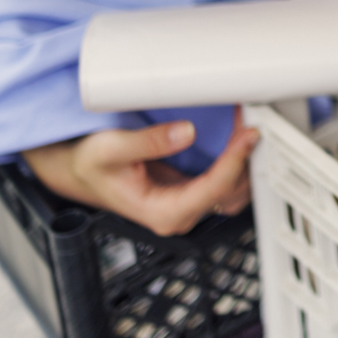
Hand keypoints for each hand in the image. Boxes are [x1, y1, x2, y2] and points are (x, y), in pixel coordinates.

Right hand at [23, 108, 260, 236]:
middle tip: (256, 124)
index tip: (248, 137)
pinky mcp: (191, 190)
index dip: (235, 162)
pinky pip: (224, 179)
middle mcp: (179, 212)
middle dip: (247, 160)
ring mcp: (188, 203)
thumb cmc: (90, 165)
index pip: (212, 190)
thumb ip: (148, 141)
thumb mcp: (110, 148)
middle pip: (231, 193)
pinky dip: (236, 158)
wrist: (81, 170)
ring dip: (246, 160)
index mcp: (162, 211)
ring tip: (250, 125)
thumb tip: (186, 132)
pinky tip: (239, 135)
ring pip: (233, 190)